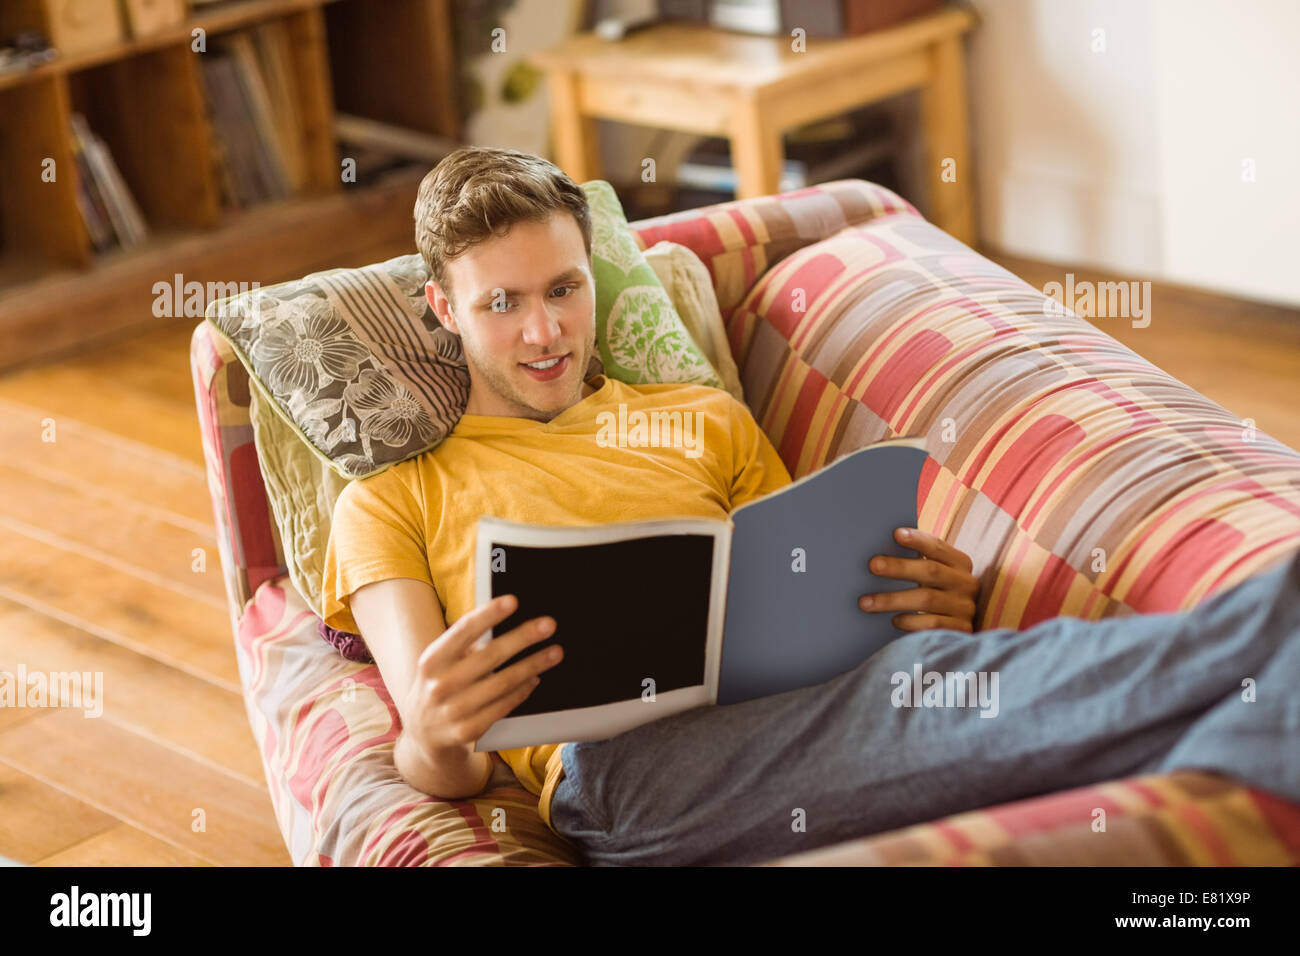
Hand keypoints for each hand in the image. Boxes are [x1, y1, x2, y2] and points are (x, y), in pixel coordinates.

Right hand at [400, 593, 563, 762]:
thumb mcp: (441, 662)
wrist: (424, 734)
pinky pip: (505, 705)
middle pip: (490, 656)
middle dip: (523, 637)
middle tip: (548, 625)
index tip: (513, 601)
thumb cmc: (439, 685)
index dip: (488, 615)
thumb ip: (465, 643)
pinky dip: (523, 690)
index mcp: (433, 660)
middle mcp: (441, 685)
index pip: (463, 631)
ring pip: (503, 682)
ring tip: (554, 652)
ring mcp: (455, 710)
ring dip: (533, 665)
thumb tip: (501, 615)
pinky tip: (535, 678)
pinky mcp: (470, 730)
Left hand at [859, 528, 978, 632]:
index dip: (918, 540)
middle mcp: (966, 583)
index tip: (896, 534)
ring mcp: (964, 608)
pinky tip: (894, 620)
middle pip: (931, 571)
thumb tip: (879, 555)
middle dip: (899, 567)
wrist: (955, 628)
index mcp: (959, 563)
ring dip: (892, 599)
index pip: (937, 547)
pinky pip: (931, 624)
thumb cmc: (933, 593)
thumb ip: (914, 563)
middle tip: (873, 565)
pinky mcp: (960, 630)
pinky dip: (910, 621)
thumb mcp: (930, 576)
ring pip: (926, 599)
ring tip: (866, 602)